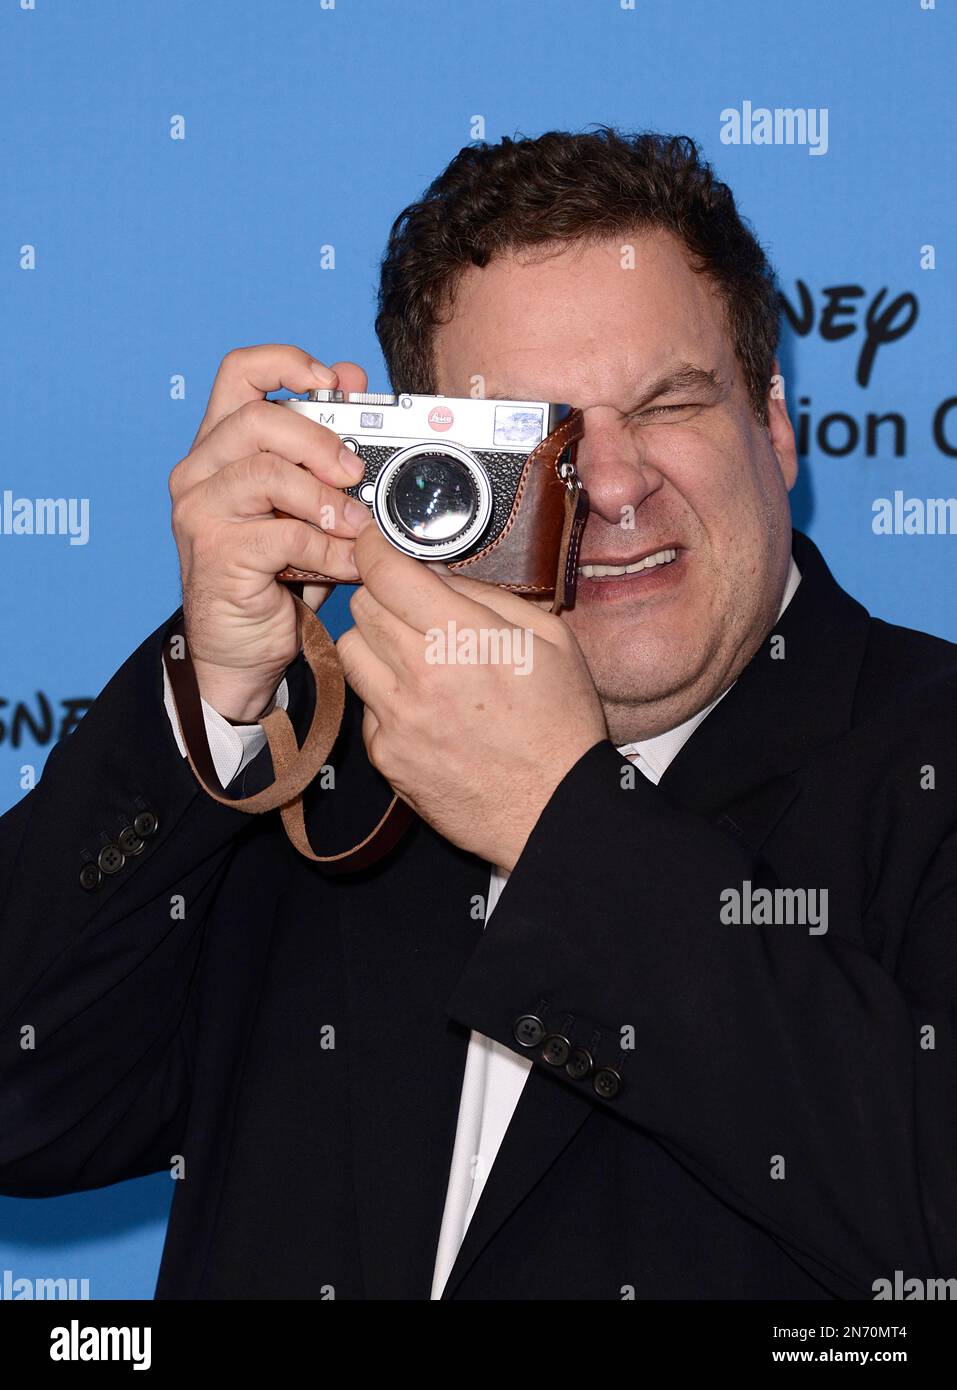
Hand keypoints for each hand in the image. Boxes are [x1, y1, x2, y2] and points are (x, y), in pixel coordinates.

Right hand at [169, 344, 370, 720]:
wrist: (241, 650)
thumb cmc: (274, 573)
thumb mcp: (305, 504)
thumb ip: (323, 446)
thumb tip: (354, 379)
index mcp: (221, 446)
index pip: (239, 372)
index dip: (287, 362)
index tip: (332, 382)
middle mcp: (199, 471)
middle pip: (257, 418)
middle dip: (320, 440)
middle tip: (356, 472)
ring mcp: (200, 511)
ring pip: (267, 472)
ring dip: (326, 499)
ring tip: (357, 526)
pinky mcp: (216, 554)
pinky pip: (284, 535)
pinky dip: (329, 549)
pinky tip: (348, 563)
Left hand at [336, 523, 608, 869]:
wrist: (554, 810)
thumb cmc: (560, 724)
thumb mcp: (549, 639)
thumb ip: (486, 596)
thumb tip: (436, 570)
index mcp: (462, 639)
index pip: (385, 571)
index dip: (375, 547)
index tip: (379, 544)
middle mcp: (419, 676)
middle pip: (362, 606)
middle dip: (383, 595)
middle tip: (413, 606)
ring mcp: (396, 719)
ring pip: (351, 650)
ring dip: (375, 642)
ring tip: (414, 656)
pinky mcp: (385, 755)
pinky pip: (364, 704)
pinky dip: (385, 696)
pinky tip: (423, 706)